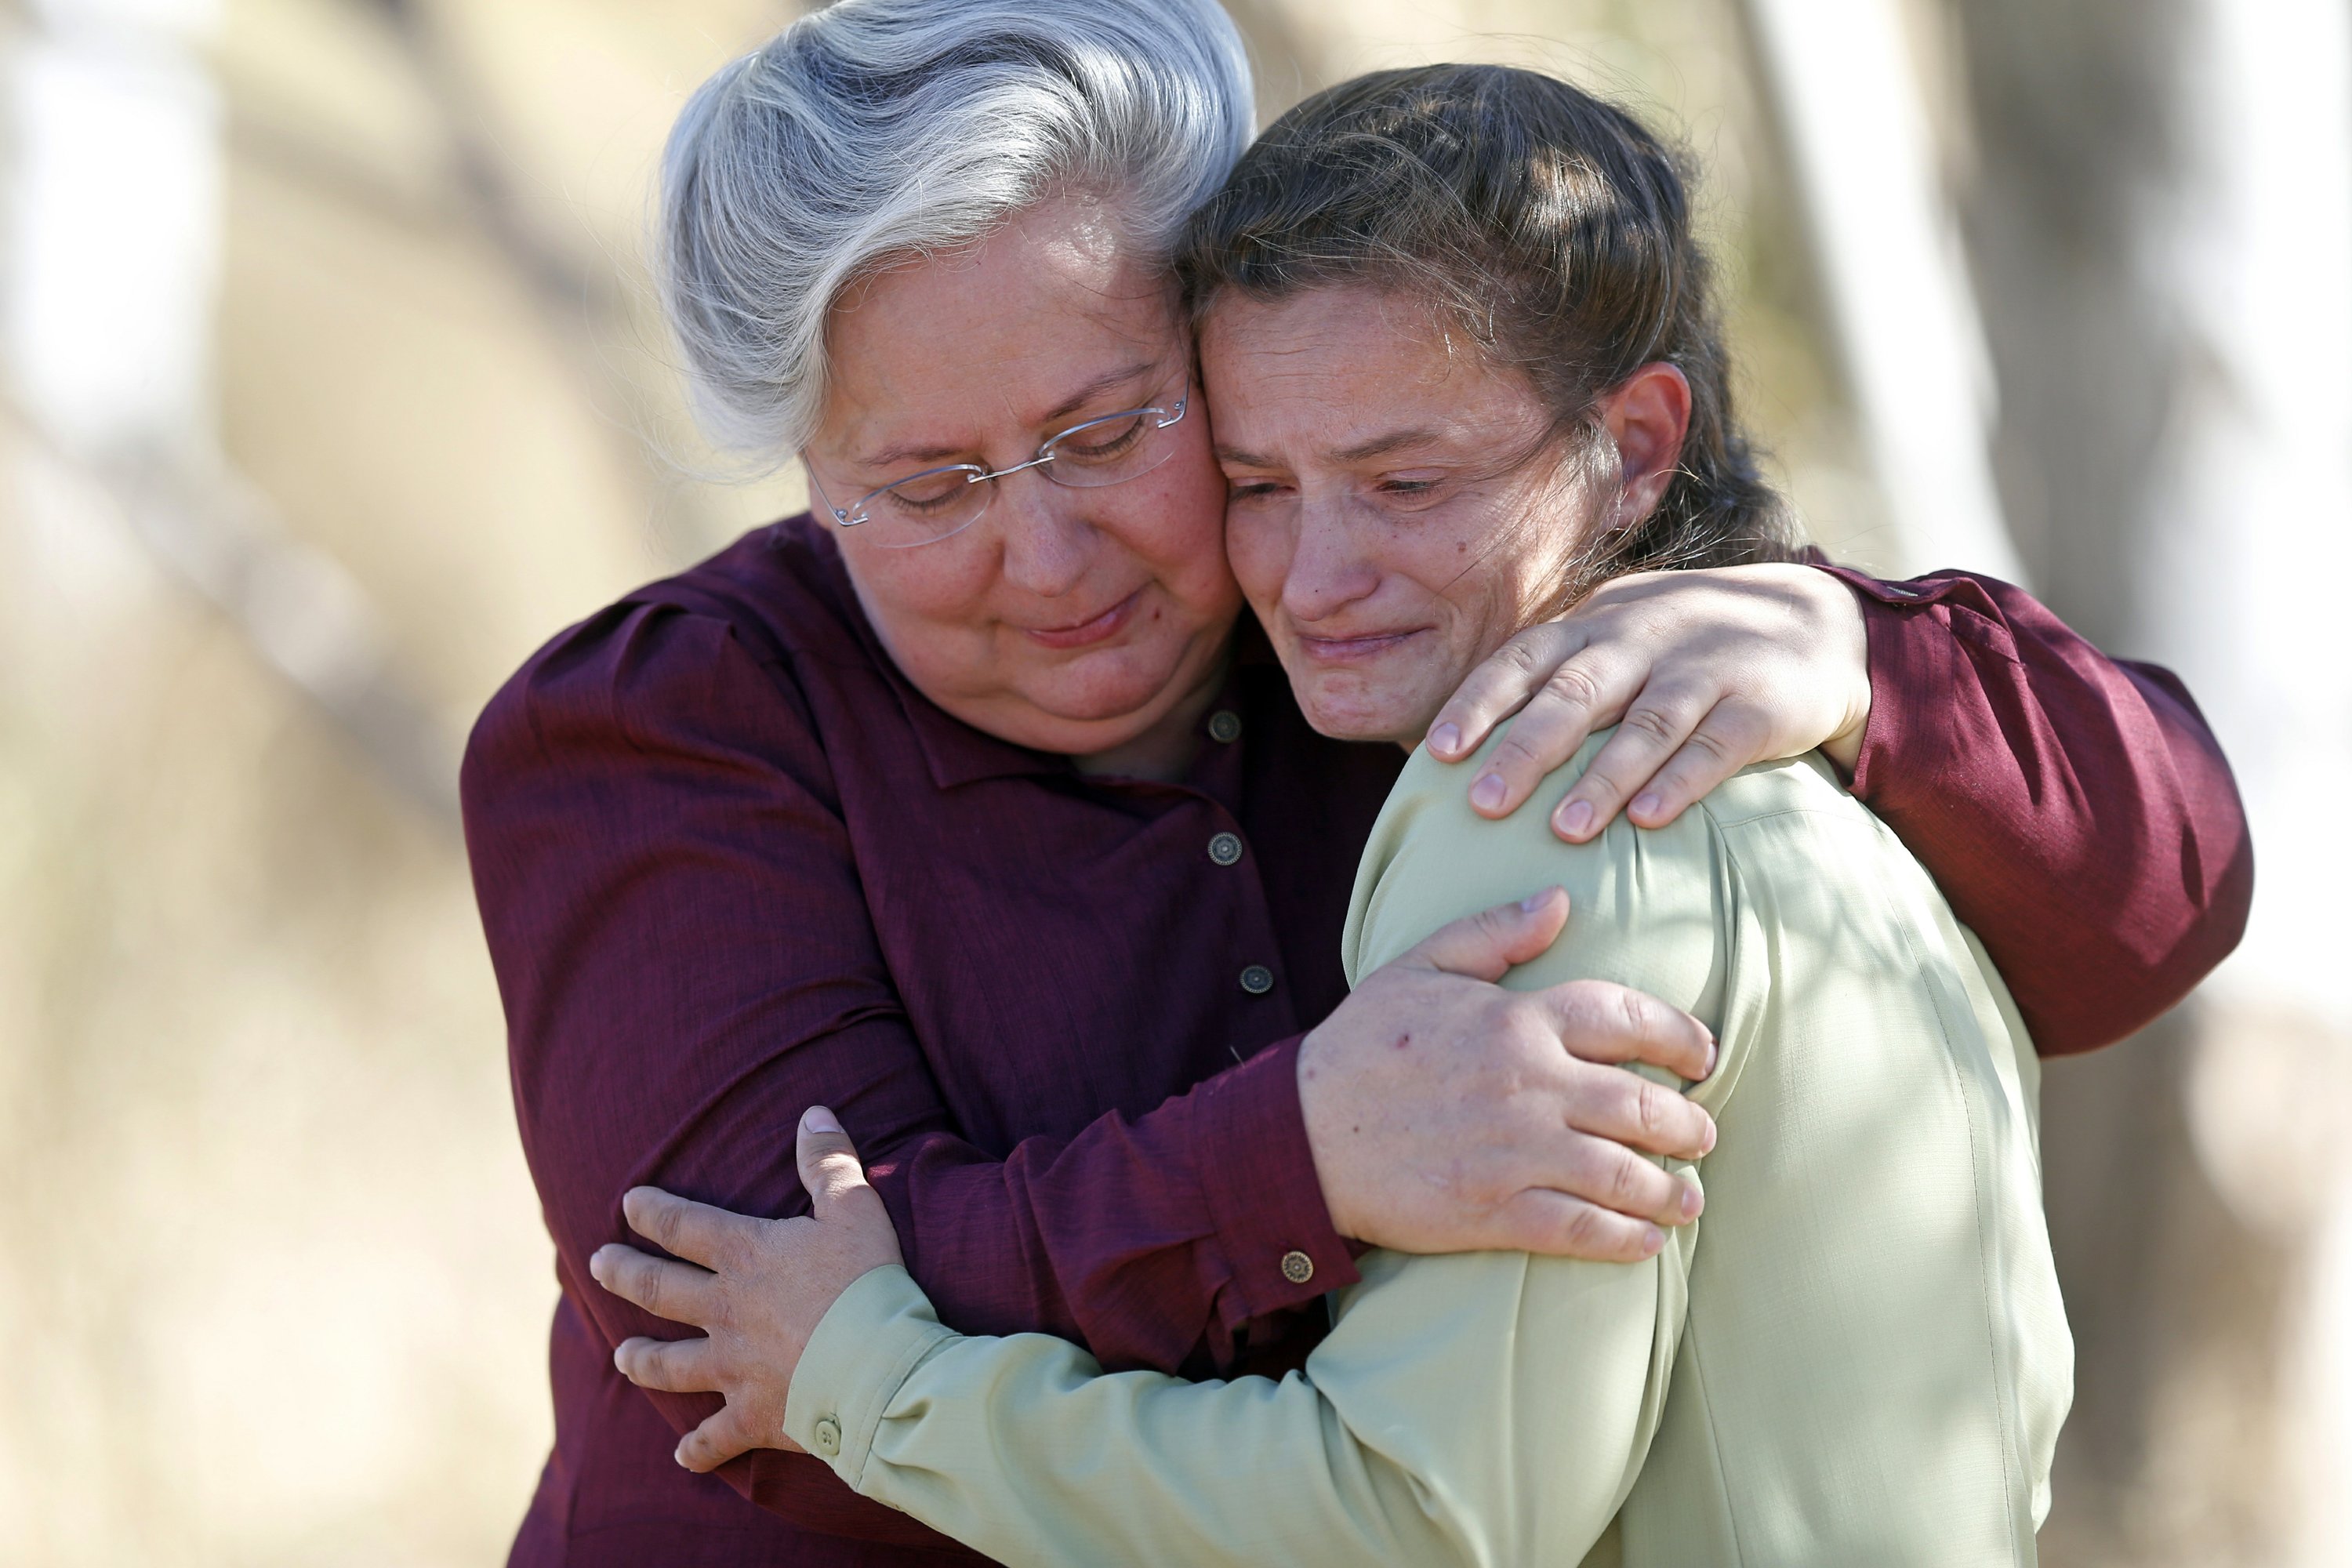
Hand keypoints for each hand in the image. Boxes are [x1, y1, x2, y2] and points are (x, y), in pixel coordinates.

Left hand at [588, 1106, 902, 1472]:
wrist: (876, 1367)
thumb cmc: (867, 1282)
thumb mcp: (855, 1208)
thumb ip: (829, 1161)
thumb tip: (813, 1113)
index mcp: (746, 1256)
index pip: (684, 1226)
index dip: (653, 1212)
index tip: (628, 1203)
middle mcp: (725, 1310)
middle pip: (658, 1289)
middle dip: (623, 1273)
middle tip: (597, 1264)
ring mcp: (733, 1367)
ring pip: (669, 1364)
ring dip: (642, 1360)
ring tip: (620, 1356)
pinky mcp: (752, 1416)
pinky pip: (715, 1437)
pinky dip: (698, 1449)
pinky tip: (682, 1456)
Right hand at [1299, 888, 1717, 1263]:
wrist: (1301, 1134)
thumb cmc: (1359, 1047)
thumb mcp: (1419, 968)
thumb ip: (1494, 932)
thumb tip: (1560, 901)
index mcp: (1516, 1019)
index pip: (1626, 1017)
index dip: (1679, 1036)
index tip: (1703, 1055)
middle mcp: (1529, 1085)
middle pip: (1643, 1103)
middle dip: (1689, 1123)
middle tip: (1702, 1133)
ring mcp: (1516, 1153)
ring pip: (1624, 1174)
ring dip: (1671, 1189)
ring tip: (1688, 1198)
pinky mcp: (1495, 1212)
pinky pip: (1582, 1229)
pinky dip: (1626, 1238)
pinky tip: (1646, 1242)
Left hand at [1424, 564, 1870, 841]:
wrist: (1813, 624)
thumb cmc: (1681, 649)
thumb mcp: (1617, 641)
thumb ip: (1554, 680)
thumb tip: (1465, 748)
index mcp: (1595, 625)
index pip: (1524, 658)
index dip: (1479, 702)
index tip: (1438, 752)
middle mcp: (1644, 639)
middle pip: (1577, 692)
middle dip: (1527, 747)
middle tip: (1484, 802)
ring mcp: (1706, 667)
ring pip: (1646, 723)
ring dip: (1602, 777)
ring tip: (1562, 829)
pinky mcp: (1761, 703)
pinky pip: (1716, 744)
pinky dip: (1681, 781)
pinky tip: (1648, 820)